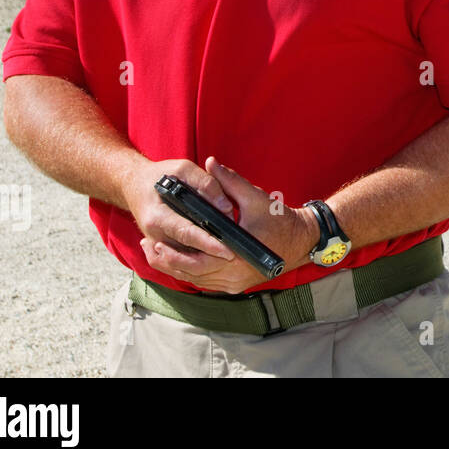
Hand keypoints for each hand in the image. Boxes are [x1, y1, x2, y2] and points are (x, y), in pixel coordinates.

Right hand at [121, 155, 239, 270]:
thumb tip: (225, 206)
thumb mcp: (183, 169)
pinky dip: (196, 263)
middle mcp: (154, 236)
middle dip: (211, 257)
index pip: (187, 234)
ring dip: (204, 263)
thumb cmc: (159, 174)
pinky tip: (214, 256)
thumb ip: (206, 183)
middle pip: (186, 254)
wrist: (134, 184)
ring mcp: (156, 244)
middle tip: (235, 256)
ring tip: (227, 257)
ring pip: (182, 264)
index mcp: (157, 217)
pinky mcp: (161, 248)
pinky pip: (178, 263)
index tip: (229, 249)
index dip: (209, 243)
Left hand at [137, 156, 318, 293]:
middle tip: (148, 247)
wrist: (300, 241)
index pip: (194, 259)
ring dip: (174, 268)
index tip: (155, 240)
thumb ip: (229, 181)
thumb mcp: (255, 197)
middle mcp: (232, 274)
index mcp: (234, 253)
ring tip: (155, 253)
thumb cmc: (279, 220)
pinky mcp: (235, 286)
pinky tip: (177, 260)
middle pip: (189, 273)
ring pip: (195, 280)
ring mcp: (234, 283)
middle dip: (166, 261)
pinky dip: (190, 273)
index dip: (172, 252)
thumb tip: (210, 163)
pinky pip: (206, 283)